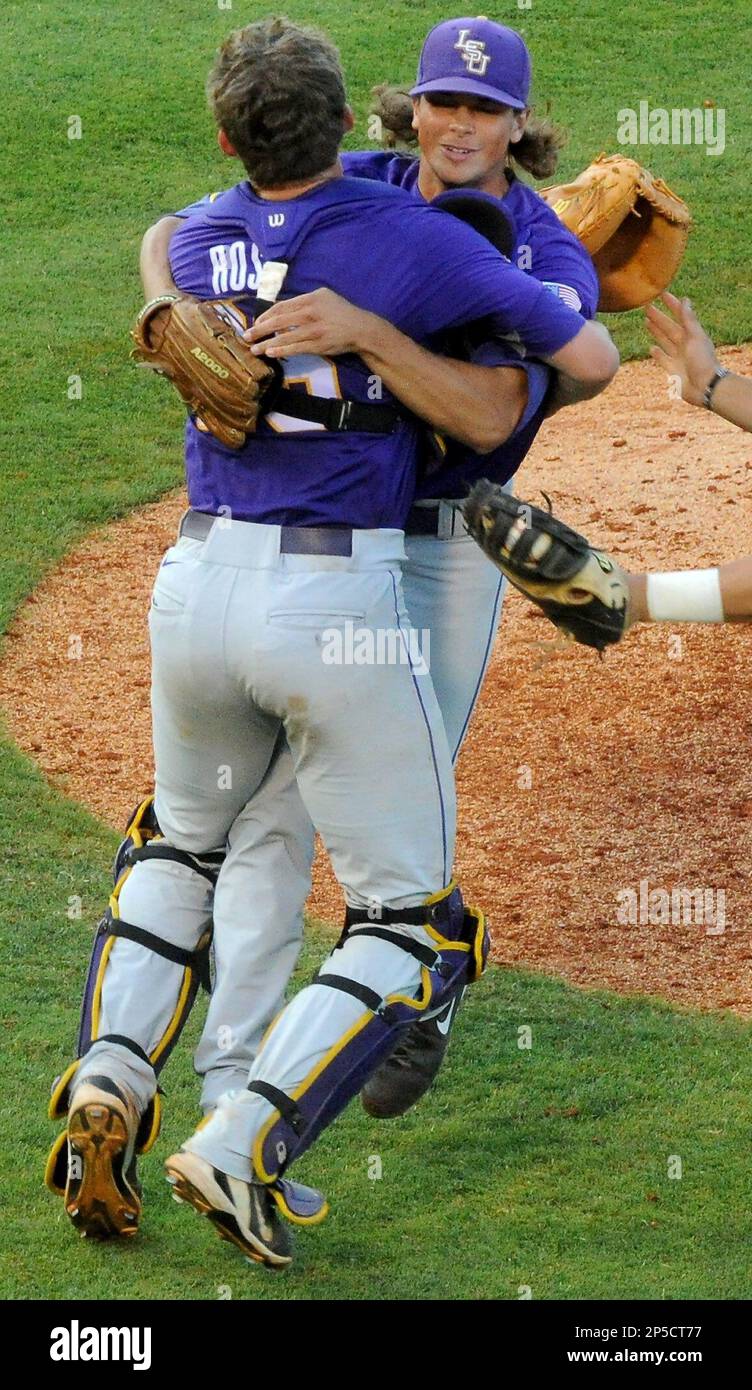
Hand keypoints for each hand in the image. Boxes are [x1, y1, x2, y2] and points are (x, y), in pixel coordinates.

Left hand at [244, 288, 375, 358]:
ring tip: (254, 349)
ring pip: (284, 336)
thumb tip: (284, 310)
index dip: (265, 316)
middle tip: (246, 336)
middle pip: (278, 321)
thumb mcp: (324, 298)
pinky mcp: (318, 344)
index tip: (256, 323)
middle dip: (259, 330)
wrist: (361, 328)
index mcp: (309, 299)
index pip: (281, 307)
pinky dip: (282, 350)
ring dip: (266, 344)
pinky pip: (295, 348)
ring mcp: (314, 329)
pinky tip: (271, 353)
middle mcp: (310, 312)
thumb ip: (305, 302)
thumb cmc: (341, 312)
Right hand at [645, 291, 720, 406]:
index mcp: (691, 334)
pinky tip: (651, 347)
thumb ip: (688, 319)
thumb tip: (685, 300)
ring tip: (646, 321)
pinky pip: (662, 358)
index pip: (680, 315)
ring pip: (664, 340)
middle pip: (669, 327)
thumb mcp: (695, 337)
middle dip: (659, 317)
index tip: (662, 294)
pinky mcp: (672, 369)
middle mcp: (684, 344)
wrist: (704, 387)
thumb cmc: (702, 361)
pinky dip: (657, 353)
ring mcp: (678, 356)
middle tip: (647, 307)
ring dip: (656, 331)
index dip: (672, 304)